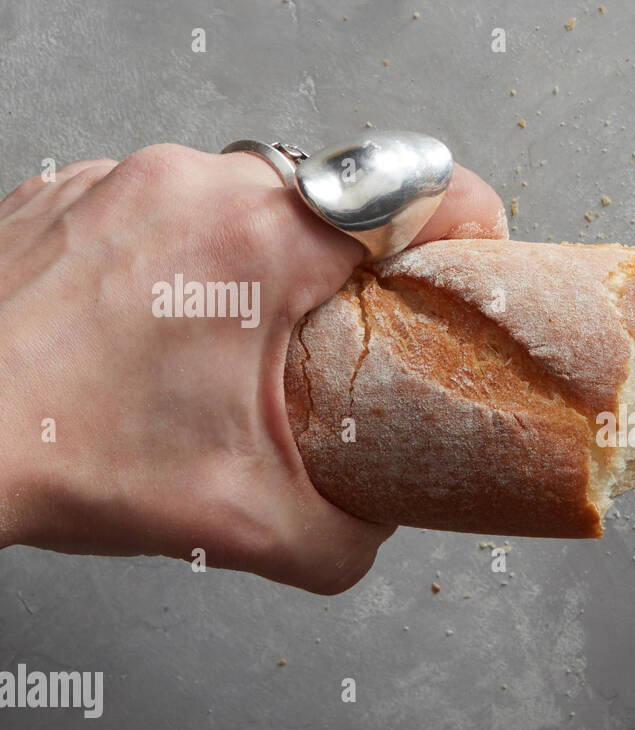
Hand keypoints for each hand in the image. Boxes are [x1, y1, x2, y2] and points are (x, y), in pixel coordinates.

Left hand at [0, 141, 506, 591]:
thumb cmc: (56, 455)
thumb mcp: (242, 525)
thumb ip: (348, 536)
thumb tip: (383, 523)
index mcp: (258, 242)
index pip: (417, 188)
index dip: (467, 227)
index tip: (469, 265)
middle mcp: (195, 185)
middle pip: (335, 196)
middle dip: (359, 266)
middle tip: (347, 338)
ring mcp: (127, 178)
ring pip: (251, 196)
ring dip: (271, 261)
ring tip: (243, 343)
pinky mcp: (78, 188)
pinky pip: (175, 204)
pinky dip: (196, 258)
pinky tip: (168, 328)